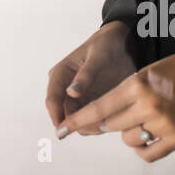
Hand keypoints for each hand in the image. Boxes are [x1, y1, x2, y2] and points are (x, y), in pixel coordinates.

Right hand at [46, 20, 137, 134]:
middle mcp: (65, 89)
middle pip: (64, 115)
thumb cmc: (106, 45)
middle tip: (98, 127)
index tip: (66, 131)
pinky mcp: (91, 103)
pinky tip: (113, 121)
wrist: (121, 43)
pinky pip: (91, 119)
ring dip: (90, 126)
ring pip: (78, 120)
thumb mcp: (97, 57)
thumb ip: (85, 76)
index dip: (57, 117)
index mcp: (60, 75)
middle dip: (78, 124)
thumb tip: (70, 93)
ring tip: (108, 124)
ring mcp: (78, 98)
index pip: (53, 101)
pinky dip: (99, 124)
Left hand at [57, 41, 174, 161]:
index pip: (99, 107)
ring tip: (140, 119)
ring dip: (128, 133)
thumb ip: (128, 90)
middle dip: (108, 122)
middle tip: (115, 116)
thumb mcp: (150, 69)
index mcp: (137, 84)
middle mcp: (147, 105)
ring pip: (128, 139)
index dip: (80, 119)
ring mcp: (163, 124)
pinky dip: (143, 147)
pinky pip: (148, 153)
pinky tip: (146, 136)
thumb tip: (107, 112)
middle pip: (111, 124)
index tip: (64, 127)